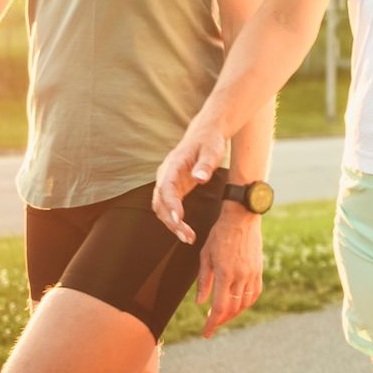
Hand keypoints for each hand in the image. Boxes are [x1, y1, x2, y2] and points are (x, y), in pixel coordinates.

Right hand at [153, 122, 228, 243]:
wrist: (206, 134)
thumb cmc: (210, 141)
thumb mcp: (212, 150)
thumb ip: (206, 164)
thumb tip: (199, 178)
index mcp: (173, 164)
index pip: (166, 186)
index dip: (170, 203)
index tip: (178, 218)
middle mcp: (165, 175)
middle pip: (160, 202)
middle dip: (171, 221)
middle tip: (187, 236)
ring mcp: (167, 182)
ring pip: (161, 208)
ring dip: (171, 224)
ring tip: (188, 238)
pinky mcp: (173, 188)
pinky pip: (169, 208)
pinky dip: (174, 220)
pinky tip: (186, 231)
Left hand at [196, 206, 263, 337]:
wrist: (242, 216)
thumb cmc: (220, 234)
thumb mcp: (205, 255)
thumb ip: (203, 280)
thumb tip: (200, 303)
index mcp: (225, 273)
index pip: (220, 308)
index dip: (212, 324)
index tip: (206, 333)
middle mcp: (241, 276)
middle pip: (233, 309)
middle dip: (221, 320)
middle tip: (211, 324)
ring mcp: (252, 272)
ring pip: (245, 303)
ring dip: (235, 313)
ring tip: (224, 315)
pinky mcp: (259, 268)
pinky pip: (255, 291)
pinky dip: (247, 302)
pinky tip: (240, 303)